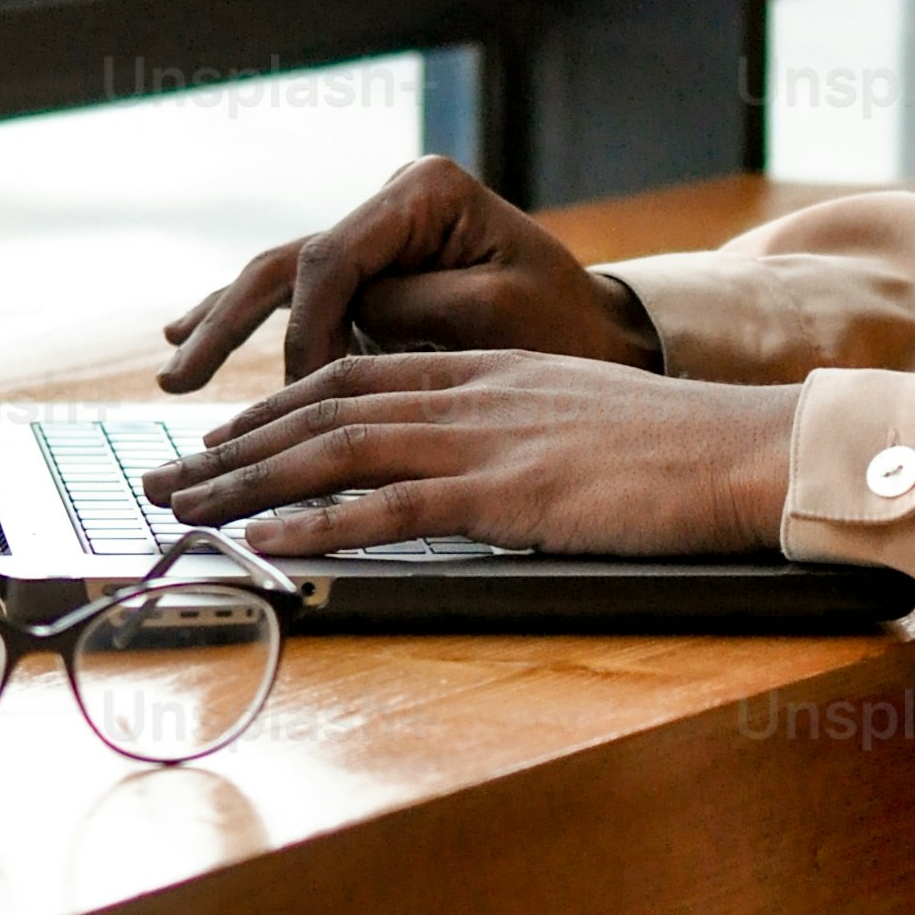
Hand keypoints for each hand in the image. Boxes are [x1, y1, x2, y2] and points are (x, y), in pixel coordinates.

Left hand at [140, 352, 799, 559]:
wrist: (748, 450)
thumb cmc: (683, 451)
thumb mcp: (582, 421)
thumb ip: (519, 435)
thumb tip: (479, 475)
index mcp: (489, 372)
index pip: (356, 375)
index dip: (278, 405)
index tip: (226, 437)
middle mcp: (472, 394)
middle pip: (323, 407)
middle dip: (233, 446)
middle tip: (165, 478)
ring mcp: (486, 441)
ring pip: (336, 451)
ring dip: (246, 484)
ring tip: (181, 511)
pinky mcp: (507, 494)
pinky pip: (389, 507)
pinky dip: (315, 525)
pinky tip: (262, 542)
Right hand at [157, 158, 660, 389]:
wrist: (602, 338)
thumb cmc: (565, 327)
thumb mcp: (493, 316)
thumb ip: (406, 312)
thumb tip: (328, 334)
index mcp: (426, 191)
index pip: (334, 258)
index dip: (306, 329)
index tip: (298, 394)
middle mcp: (393, 203)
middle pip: (291, 261)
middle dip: (232, 322)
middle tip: (180, 377)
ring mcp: (380, 239)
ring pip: (282, 279)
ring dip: (225, 324)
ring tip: (176, 370)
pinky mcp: (375, 279)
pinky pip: (300, 300)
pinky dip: (253, 325)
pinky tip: (191, 336)